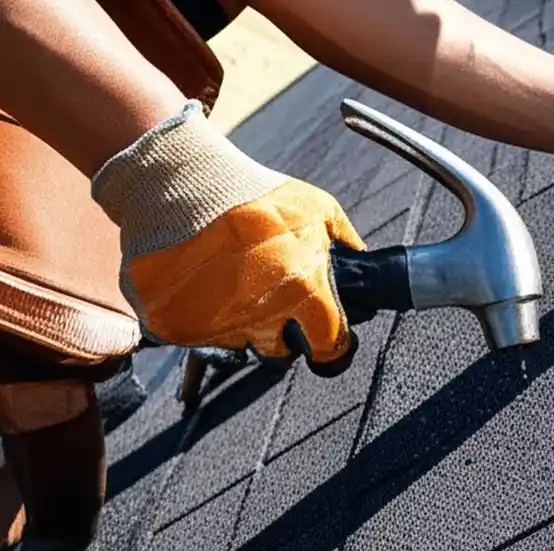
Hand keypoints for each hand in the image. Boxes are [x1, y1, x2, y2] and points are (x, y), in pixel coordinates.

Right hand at [92, 102, 364, 376]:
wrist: (176, 181)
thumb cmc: (252, 193)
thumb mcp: (317, 208)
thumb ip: (345, 242)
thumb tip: (364, 262)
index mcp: (303, 291)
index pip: (330, 346)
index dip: (331, 346)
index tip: (326, 341)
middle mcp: (261, 315)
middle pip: (279, 352)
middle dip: (279, 331)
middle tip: (268, 297)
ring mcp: (215, 325)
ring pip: (237, 343)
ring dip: (237, 321)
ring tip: (229, 279)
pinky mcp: (174, 326)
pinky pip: (196, 335)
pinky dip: (197, 315)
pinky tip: (199, 282)